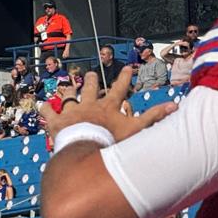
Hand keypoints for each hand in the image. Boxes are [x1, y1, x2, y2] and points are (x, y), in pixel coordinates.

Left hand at [39, 68, 176, 142]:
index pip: (119, 88)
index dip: (124, 78)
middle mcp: (89, 105)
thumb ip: (154, 117)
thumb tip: (174, 106)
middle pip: (90, 88)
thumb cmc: (112, 142)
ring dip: (68, 90)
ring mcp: (72, 112)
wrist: (86, 150)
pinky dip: (45, 110)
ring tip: (67, 85)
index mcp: (108, 106)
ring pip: (69, 96)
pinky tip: (42, 106)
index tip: (128, 68)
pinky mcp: (57, 122)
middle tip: (91, 74)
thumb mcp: (137, 129)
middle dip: (91, 80)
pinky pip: (48, 113)